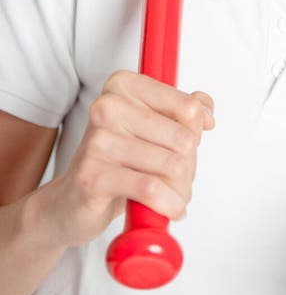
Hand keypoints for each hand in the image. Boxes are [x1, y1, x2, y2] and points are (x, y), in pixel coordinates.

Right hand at [46, 70, 214, 247]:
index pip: (188, 107)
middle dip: (188, 167)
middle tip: (176, 179)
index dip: (196, 134)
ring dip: (180, 190)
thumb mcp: (154, 128)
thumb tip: (206, 114)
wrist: (72, 201)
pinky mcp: (93, 174)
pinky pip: (150, 188)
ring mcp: (98, 140)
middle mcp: (108, 106)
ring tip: (171, 196)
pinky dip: (167, 204)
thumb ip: (185, 111)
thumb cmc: (118, 161)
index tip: (189, 144)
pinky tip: (166, 209)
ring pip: (171, 166)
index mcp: (124, 85)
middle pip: (184, 139)